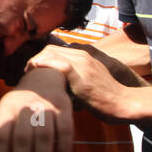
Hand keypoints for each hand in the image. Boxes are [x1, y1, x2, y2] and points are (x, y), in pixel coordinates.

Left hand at [0, 67, 73, 151]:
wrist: (44, 78)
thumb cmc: (20, 106)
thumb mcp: (4, 116)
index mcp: (8, 108)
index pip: (1, 134)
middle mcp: (26, 105)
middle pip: (22, 138)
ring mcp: (47, 105)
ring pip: (44, 136)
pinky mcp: (65, 107)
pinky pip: (65, 130)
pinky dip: (64, 149)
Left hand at [25, 42, 144, 119]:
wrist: (123, 103)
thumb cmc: (106, 98)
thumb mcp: (90, 82)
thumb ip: (76, 77)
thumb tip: (59, 85)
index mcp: (84, 55)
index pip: (55, 48)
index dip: (41, 57)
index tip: (33, 70)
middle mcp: (83, 55)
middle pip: (49, 49)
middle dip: (35, 59)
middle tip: (28, 73)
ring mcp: (83, 63)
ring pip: (51, 53)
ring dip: (36, 63)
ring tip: (29, 75)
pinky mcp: (82, 74)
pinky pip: (58, 64)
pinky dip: (44, 67)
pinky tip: (36, 75)